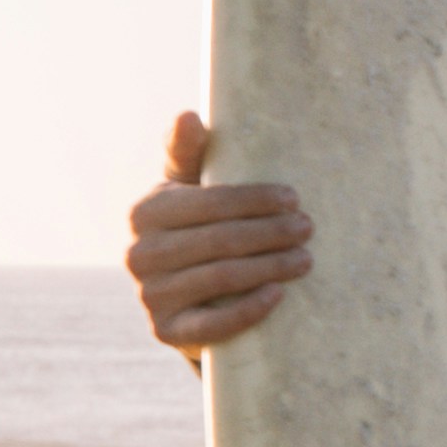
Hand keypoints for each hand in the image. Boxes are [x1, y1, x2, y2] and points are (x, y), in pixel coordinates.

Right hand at [129, 110, 311, 355]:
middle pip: (219, 239)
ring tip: (306, 259)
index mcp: (146, 212)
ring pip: (221, 277)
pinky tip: (279, 295)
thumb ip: (188, 152)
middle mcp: (139, 254)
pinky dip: (249, 309)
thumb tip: (188, 115)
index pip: (208, 202)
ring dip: (270, 267)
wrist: (188, 295)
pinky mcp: (167, 331)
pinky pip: (213, 324)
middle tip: (308, 228)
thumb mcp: (189, 188)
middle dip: (269, 233)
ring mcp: (150, 296)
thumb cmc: (196, 226)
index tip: (293, 198)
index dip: (253, 200)